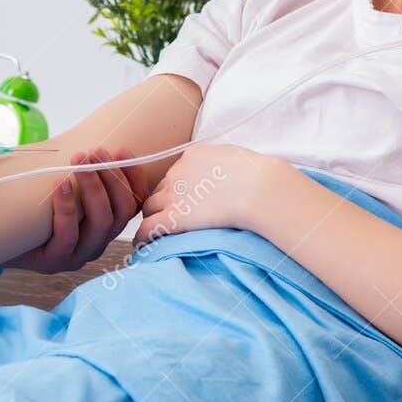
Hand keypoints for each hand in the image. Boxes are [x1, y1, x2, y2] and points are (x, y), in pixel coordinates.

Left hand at [7, 148, 145, 273]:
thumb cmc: (32, 207)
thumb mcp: (60, 186)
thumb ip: (78, 170)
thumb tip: (91, 139)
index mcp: (105, 224)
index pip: (134, 202)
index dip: (133, 176)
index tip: (121, 150)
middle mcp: (97, 242)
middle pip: (122, 211)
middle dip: (111, 177)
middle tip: (94, 151)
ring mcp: (78, 256)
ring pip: (101, 223)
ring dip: (93, 187)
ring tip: (79, 161)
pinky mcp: (54, 263)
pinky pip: (68, 236)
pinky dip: (67, 208)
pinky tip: (60, 184)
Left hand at [132, 144, 288, 248]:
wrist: (258, 188)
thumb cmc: (258, 175)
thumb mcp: (236, 159)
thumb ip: (222, 165)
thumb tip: (224, 173)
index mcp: (194, 156)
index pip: (176, 173)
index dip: (179, 188)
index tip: (185, 198)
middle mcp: (178, 172)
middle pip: (161, 189)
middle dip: (164, 203)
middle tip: (172, 216)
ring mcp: (174, 195)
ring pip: (150, 207)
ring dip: (153, 218)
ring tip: (156, 231)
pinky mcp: (174, 217)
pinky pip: (148, 227)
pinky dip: (143, 236)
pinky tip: (143, 244)